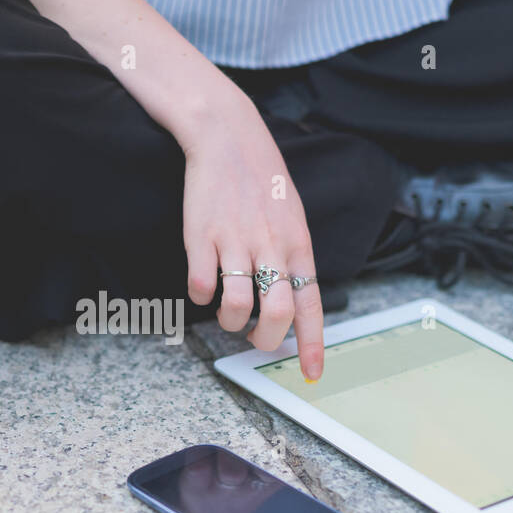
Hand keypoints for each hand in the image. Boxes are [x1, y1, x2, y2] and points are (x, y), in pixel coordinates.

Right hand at [177, 96, 323, 380]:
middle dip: (265, 341)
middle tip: (255, 340)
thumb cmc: (261, 181)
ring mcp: (236, 243)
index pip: (311, 305)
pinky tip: (202, 284)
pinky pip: (201, 286)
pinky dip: (200, 296)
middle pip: (276, 314)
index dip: (312, 345)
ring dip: (230, 322)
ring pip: (237, 306)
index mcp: (298, 246)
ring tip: (228, 314)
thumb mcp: (292, 218)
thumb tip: (293, 301)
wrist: (228, 138)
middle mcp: (271, 248)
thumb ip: (293, 258)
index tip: (311, 374)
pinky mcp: (202, 237)